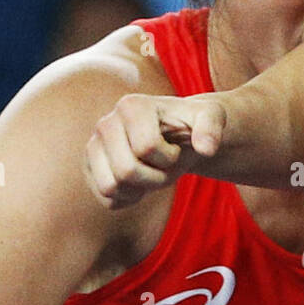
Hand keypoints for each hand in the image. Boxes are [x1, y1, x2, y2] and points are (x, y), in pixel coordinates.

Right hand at [84, 93, 228, 207]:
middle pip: (126, 171)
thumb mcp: (212, 118)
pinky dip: (128, 198)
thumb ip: (212, 127)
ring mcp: (94, 146)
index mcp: (131, 105)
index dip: (168, 157)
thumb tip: (207, 149)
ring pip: (110, 188)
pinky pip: (106, 199)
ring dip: (140, 189)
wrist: (178, 137)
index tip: (175, 147)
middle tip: (166, 165)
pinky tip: (140, 183)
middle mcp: (105, 123)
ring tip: (152, 172)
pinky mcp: (90, 169)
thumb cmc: (193, 125)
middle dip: (155, 177)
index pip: (145, 148)